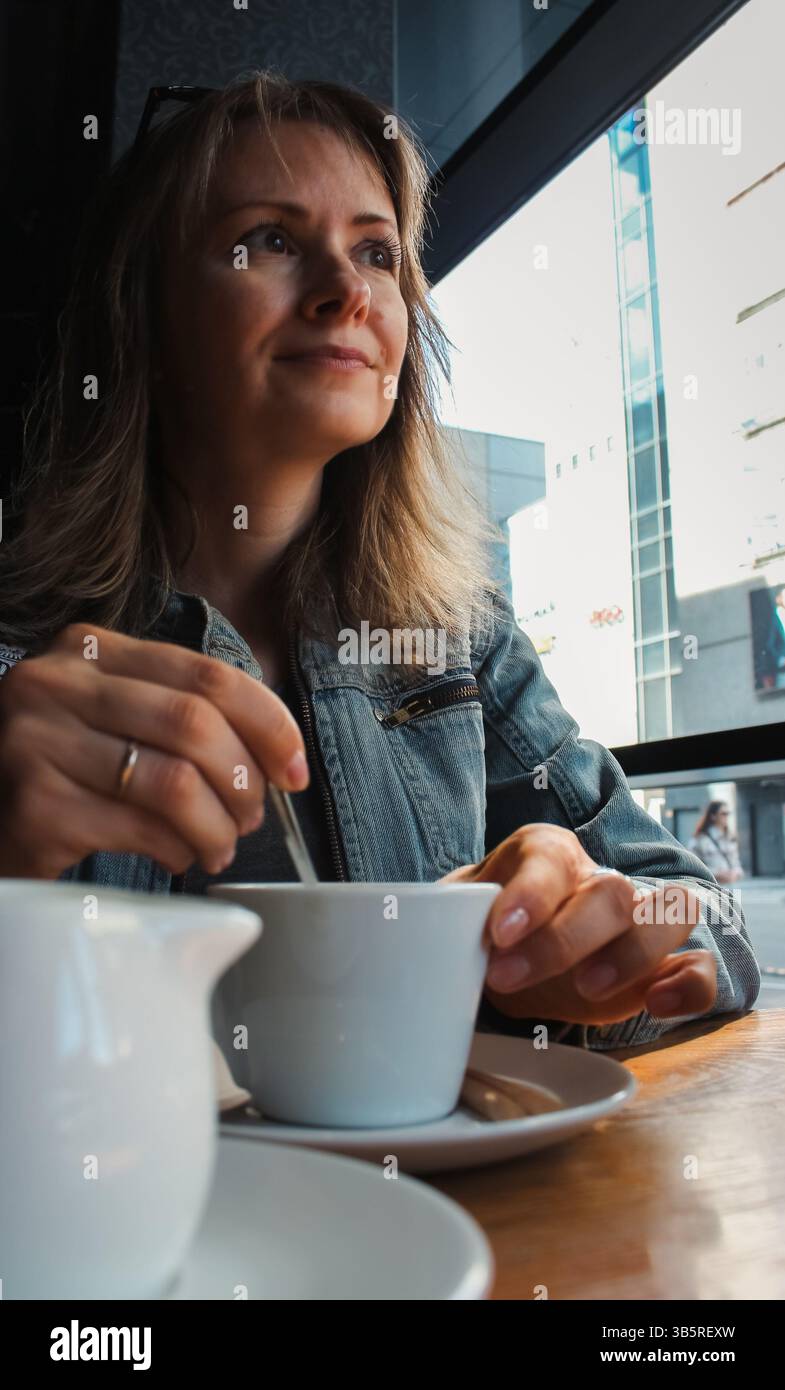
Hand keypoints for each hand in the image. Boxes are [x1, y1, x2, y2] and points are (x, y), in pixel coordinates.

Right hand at [0, 622, 308, 878]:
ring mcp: (36, 743)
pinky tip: (178, 855)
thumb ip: (181, 716)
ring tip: (219, 844)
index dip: (268, 724)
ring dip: (217, 825)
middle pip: (194, 723)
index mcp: (88, 648)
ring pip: (174, 781)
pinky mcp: (34, 807)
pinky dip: (177, 849)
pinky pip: (140, 829)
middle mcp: (55, 684)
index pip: (206, 674)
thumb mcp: (113, 717)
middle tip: (252, 816)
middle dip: (244, 779)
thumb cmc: (64, 771)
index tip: (295, 769)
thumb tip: (278, 757)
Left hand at [440, 824, 716, 1025]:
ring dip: (632, 953)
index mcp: (544, 854)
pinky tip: (659, 1004)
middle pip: (609, 892)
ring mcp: (638, 921)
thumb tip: (391, 935)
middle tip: (509, 976)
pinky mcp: (661, 966)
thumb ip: (432, 917)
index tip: (497, 933)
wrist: (516, 952)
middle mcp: (598, 878)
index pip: (547, 859)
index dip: (528, 894)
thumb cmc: (482, 925)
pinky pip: (696, 965)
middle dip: (562, 939)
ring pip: (666, 913)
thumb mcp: (451, 913)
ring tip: (589, 990)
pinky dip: (690, 982)